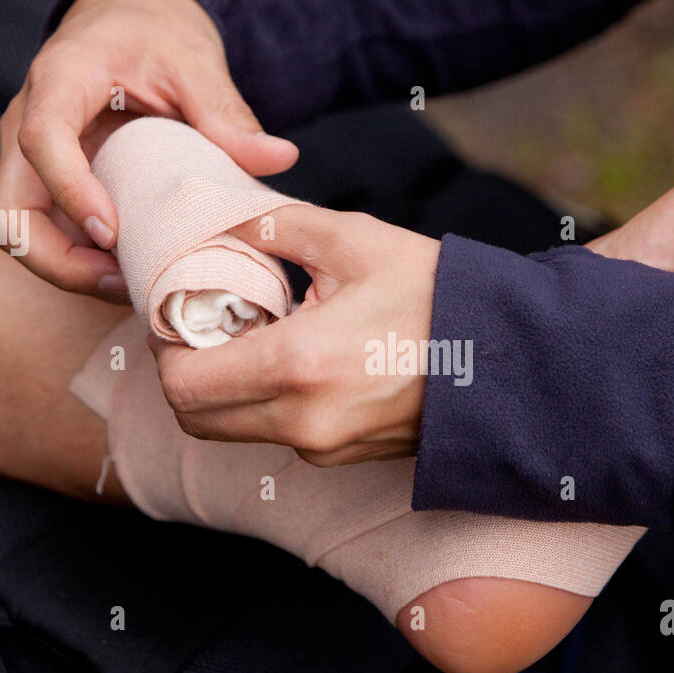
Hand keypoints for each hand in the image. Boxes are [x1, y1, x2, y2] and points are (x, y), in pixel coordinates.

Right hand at [0, 0, 298, 299]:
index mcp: (60, 78)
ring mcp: (31, 158)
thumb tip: (280, 158)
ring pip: (20, 232)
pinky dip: (80, 263)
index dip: (70, 192)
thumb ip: (227, 111)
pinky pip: (48, 234)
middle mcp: (29, 121)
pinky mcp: (48, 183)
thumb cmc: (154, 32)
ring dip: (68, 270)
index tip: (112, 234)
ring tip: (131, 284)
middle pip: (9, 209)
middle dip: (56, 259)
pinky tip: (131, 272)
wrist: (127, 19)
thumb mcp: (194, 60)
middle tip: (121, 280)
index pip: (42, 140)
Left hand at [150, 206, 438, 464]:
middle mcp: (302, 422)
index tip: (179, 314)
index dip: (165, 349)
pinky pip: (279, 434)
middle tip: (208, 327)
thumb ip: (273, 224)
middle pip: (195, 419)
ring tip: (259, 336)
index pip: (182, 384)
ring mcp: (324, 448)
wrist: (508, 357)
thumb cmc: (436, 295)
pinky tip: (300, 359)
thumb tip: (218, 215)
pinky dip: (269, 402)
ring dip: (228, 389)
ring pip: (235, 429)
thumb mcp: (353, 241)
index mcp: (296, 365)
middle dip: (187, 373)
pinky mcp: (342, 457)